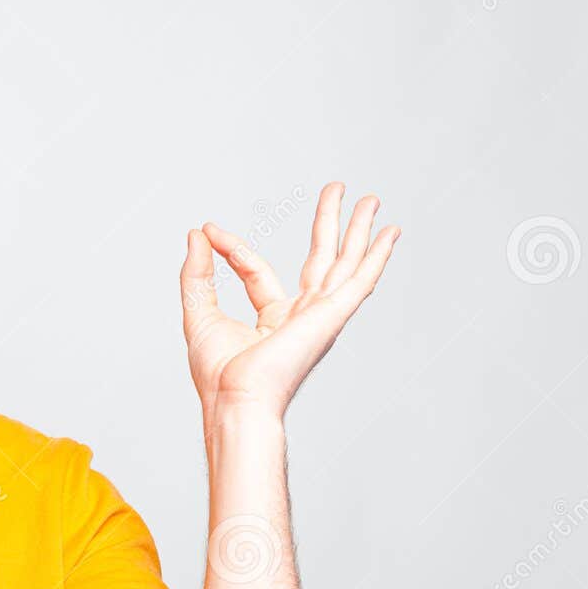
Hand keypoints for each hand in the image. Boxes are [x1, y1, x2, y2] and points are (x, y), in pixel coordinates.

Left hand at [180, 182, 400, 423]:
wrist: (235, 401)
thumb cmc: (219, 376)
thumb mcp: (199, 311)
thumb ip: (197, 273)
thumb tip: (198, 235)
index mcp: (273, 320)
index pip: (256, 271)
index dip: (232, 248)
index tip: (209, 230)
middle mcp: (302, 317)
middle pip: (320, 259)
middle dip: (329, 223)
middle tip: (339, 188)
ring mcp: (320, 316)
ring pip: (344, 262)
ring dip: (359, 230)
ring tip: (372, 199)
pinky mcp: (331, 316)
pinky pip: (360, 281)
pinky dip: (377, 257)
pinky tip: (390, 234)